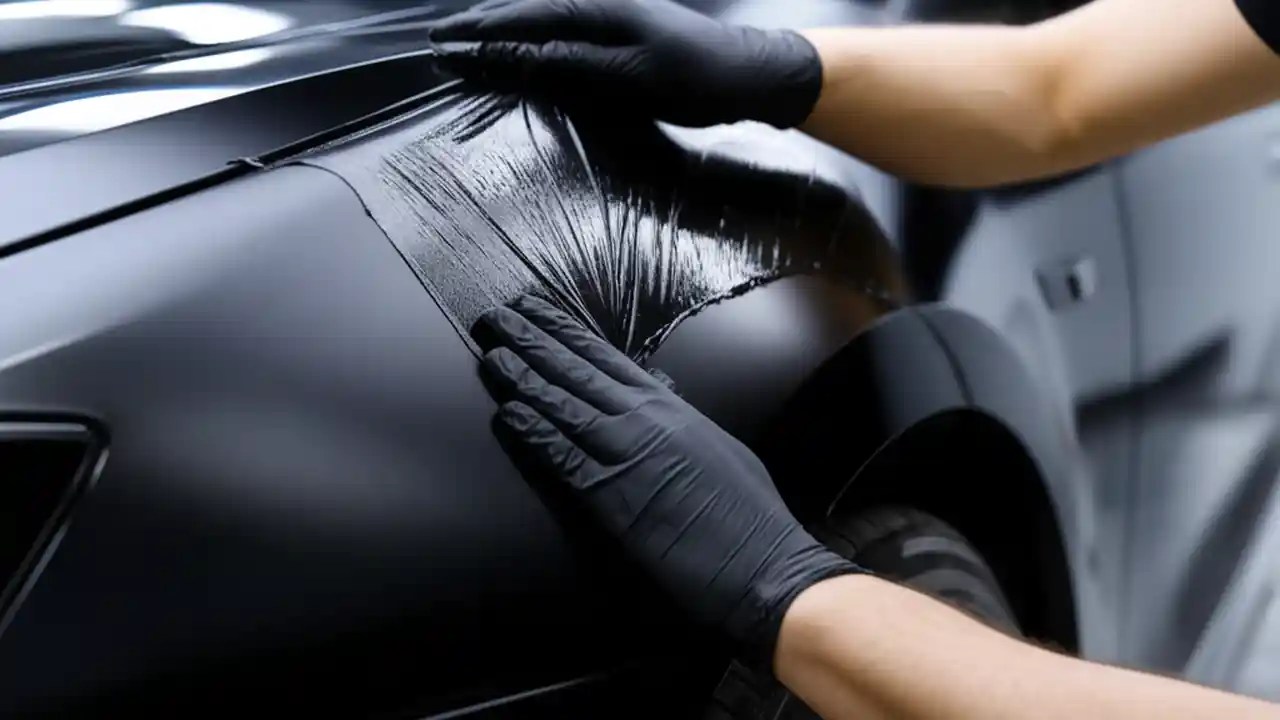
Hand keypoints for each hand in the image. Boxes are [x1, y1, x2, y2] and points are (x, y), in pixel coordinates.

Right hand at [426, 0, 823, 128]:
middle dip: (480, 26)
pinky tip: (520, 44)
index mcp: (596, 7)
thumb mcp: (628, 76)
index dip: (479, 33)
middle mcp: (598, 2)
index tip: (441, 45)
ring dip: (502, 29)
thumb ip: (567, 63)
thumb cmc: (694, 78)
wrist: (748, 73)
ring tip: (465, 40)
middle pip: (525, 12)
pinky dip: (531, 35)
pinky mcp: (619, 29)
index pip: (522, 19)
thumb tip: (511, 55)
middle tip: (439, 41)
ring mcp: (609, 13)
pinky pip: (560, 27)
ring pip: (540, 17)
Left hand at [473, 295, 860, 663]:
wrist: (764, 564)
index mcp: (672, 409)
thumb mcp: (718, 448)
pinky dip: (534, 433)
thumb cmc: (749, 514)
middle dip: (535, 340)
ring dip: (524, 379)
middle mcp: (648, 421)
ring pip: (565, 406)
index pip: (608, 357)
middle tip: (498, 317)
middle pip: (579, 371)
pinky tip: (508, 415)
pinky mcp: (614, 497)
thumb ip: (683, 417)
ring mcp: (629, 455)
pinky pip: (564, 457)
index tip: (537, 309)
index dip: (567, 331)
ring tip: (493, 356)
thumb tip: (662, 388)